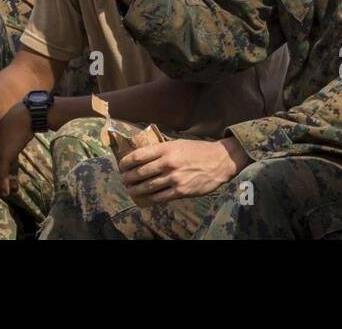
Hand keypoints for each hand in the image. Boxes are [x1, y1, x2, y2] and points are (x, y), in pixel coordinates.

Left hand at [0, 103, 33, 197]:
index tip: (1, 185)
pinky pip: (1, 175)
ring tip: (7, 193)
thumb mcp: (7, 142)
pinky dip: (4, 185)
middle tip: (5, 191)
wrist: (24, 116)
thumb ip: (6, 156)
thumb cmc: (18, 128)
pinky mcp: (3, 156)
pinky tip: (7, 192)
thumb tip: (9, 167)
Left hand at [117, 138, 249, 202]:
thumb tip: (144, 156)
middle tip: (124, 179)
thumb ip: (162, 149)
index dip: (126, 162)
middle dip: (129, 177)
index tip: (122, 165)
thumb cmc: (198, 150)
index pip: (139, 156)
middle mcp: (168, 163)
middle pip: (140, 172)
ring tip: (130, 189)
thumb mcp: (178, 143)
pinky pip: (160, 197)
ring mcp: (174, 178)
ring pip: (148, 186)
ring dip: (136, 189)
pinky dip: (150, 198)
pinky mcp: (181, 191)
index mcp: (166, 149)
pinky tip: (145, 198)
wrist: (219, 161)